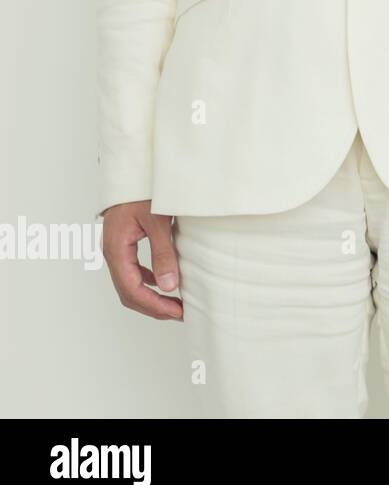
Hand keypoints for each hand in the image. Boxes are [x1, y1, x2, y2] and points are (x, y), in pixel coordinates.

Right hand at [103, 201, 182, 319]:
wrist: (133, 171)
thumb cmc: (143, 191)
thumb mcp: (158, 222)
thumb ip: (164, 254)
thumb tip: (170, 286)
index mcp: (117, 249)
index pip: (131, 289)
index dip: (154, 305)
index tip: (177, 312)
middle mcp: (113, 253)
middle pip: (128, 292)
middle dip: (153, 306)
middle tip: (180, 313)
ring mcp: (117, 250)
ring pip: (130, 284)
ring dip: (151, 297)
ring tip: (176, 304)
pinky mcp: (125, 245)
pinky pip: (134, 272)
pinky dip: (150, 282)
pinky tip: (167, 284)